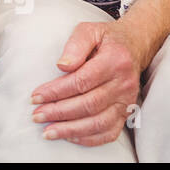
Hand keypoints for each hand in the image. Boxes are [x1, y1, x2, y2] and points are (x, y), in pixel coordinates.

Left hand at [29, 19, 144, 146]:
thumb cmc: (106, 38)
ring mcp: (127, 101)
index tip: (36, 96)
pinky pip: (110, 132)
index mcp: (115, 61)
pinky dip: (90, 138)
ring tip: (48, 132)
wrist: (134, 46)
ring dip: (71, 129)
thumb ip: (75, 45)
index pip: (82, 81)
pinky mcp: (127, 112)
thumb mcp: (89, 30)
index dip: (57, 91)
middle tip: (37, 115)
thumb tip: (62, 66)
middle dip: (59, 112)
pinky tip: (70, 136)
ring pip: (99, 122)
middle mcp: (124, 84)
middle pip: (89, 104)